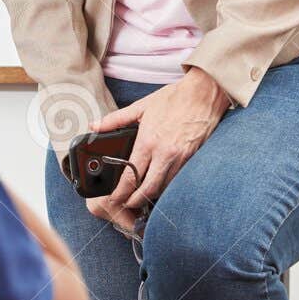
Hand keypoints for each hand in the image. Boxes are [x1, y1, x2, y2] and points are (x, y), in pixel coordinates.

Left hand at [85, 67, 231, 234]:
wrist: (204, 93)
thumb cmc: (174, 98)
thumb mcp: (141, 106)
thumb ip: (115, 119)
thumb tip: (94, 126)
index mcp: (148, 141)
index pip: (131, 176)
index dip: (121, 193)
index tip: (114, 199)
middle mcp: (165, 153)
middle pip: (148, 189)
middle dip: (135, 202)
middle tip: (126, 205)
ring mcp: (180, 158)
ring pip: (164, 187)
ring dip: (151, 196)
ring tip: (140, 199)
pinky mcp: (192, 158)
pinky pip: (177, 180)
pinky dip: (167, 187)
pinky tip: (159, 186)